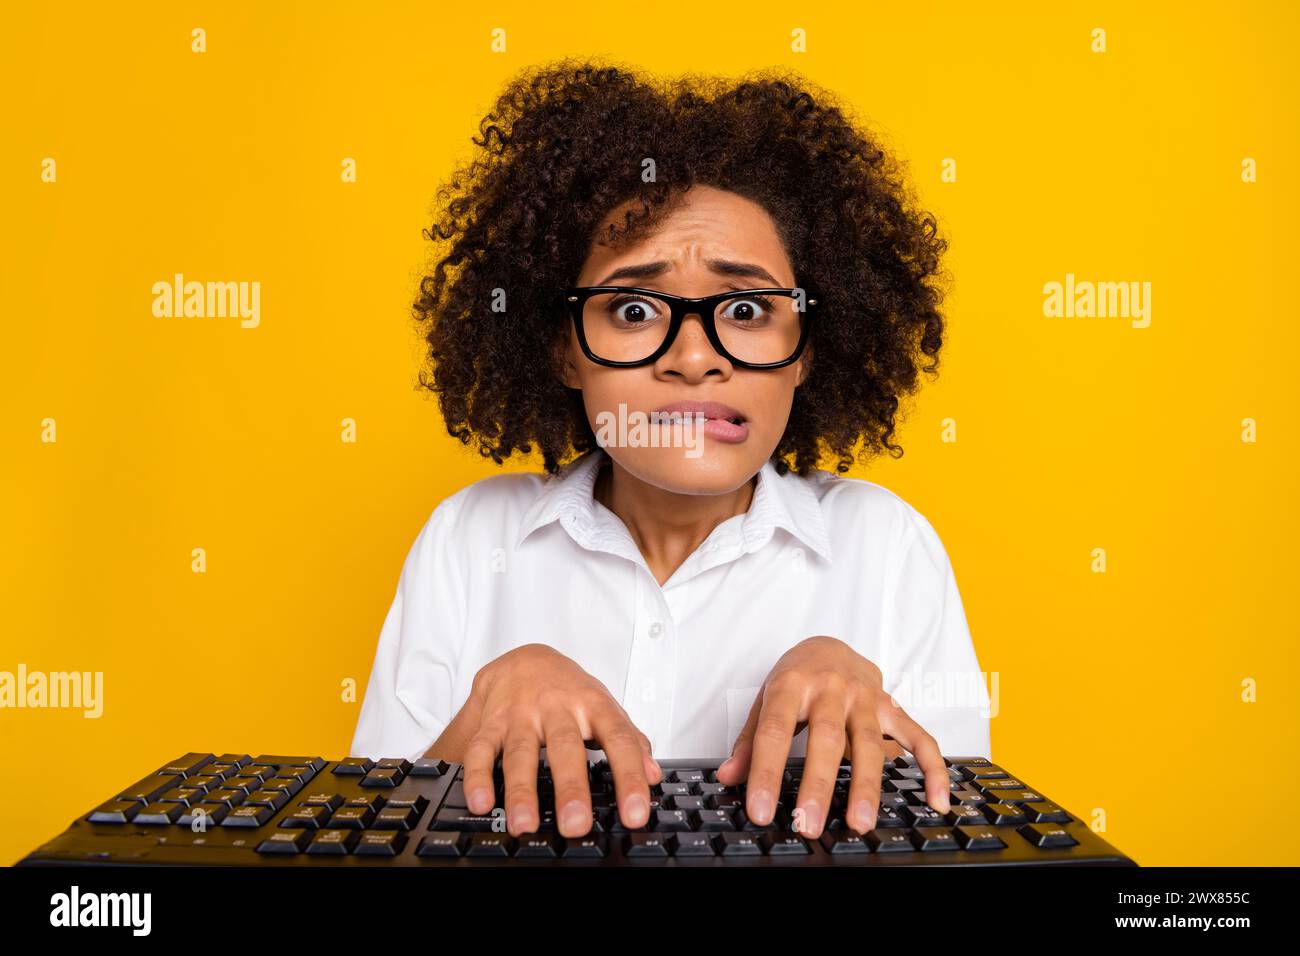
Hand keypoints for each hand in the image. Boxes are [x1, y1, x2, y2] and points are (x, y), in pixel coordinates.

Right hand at [456, 643, 661, 837]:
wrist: (525, 659)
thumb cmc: (571, 692)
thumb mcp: (606, 708)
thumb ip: (631, 741)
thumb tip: (654, 775)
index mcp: (593, 705)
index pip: (618, 740)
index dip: (630, 776)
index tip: (635, 813)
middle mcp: (557, 709)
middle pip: (565, 747)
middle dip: (570, 787)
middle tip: (576, 824)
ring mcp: (521, 715)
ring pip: (519, 752)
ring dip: (521, 790)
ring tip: (524, 825)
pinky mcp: (491, 722)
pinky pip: (481, 749)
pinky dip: (478, 776)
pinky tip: (481, 802)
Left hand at [714, 635, 950, 837]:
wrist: (830, 644)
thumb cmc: (795, 676)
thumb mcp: (764, 699)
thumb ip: (750, 740)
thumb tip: (729, 777)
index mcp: (792, 684)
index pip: (775, 731)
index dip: (764, 771)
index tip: (759, 809)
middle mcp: (831, 688)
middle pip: (826, 739)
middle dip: (818, 785)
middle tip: (809, 824)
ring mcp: (865, 697)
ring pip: (869, 743)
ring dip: (866, 786)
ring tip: (860, 823)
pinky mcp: (892, 707)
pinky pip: (919, 737)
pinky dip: (932, 768)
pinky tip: (935, 800)